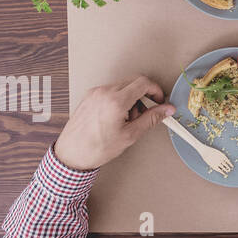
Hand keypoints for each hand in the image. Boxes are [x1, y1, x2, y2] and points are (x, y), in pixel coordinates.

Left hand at [53, 76, 174, 170]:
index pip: (143, 83)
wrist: (71, 156)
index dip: (156, 90)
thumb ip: (151, 118)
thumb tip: (166, 109)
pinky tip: (117, 116)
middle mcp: (104, 93)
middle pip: (134, 82)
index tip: (159, 100)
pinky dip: (119, 99)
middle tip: (146, 111)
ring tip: (128, 118)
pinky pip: (110, 91)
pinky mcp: (89, 97)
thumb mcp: (130, 135)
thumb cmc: (96, 148)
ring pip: (122, 86)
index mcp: (115, 101)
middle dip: (144, 95)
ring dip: (131, 97)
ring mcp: (94, 93)